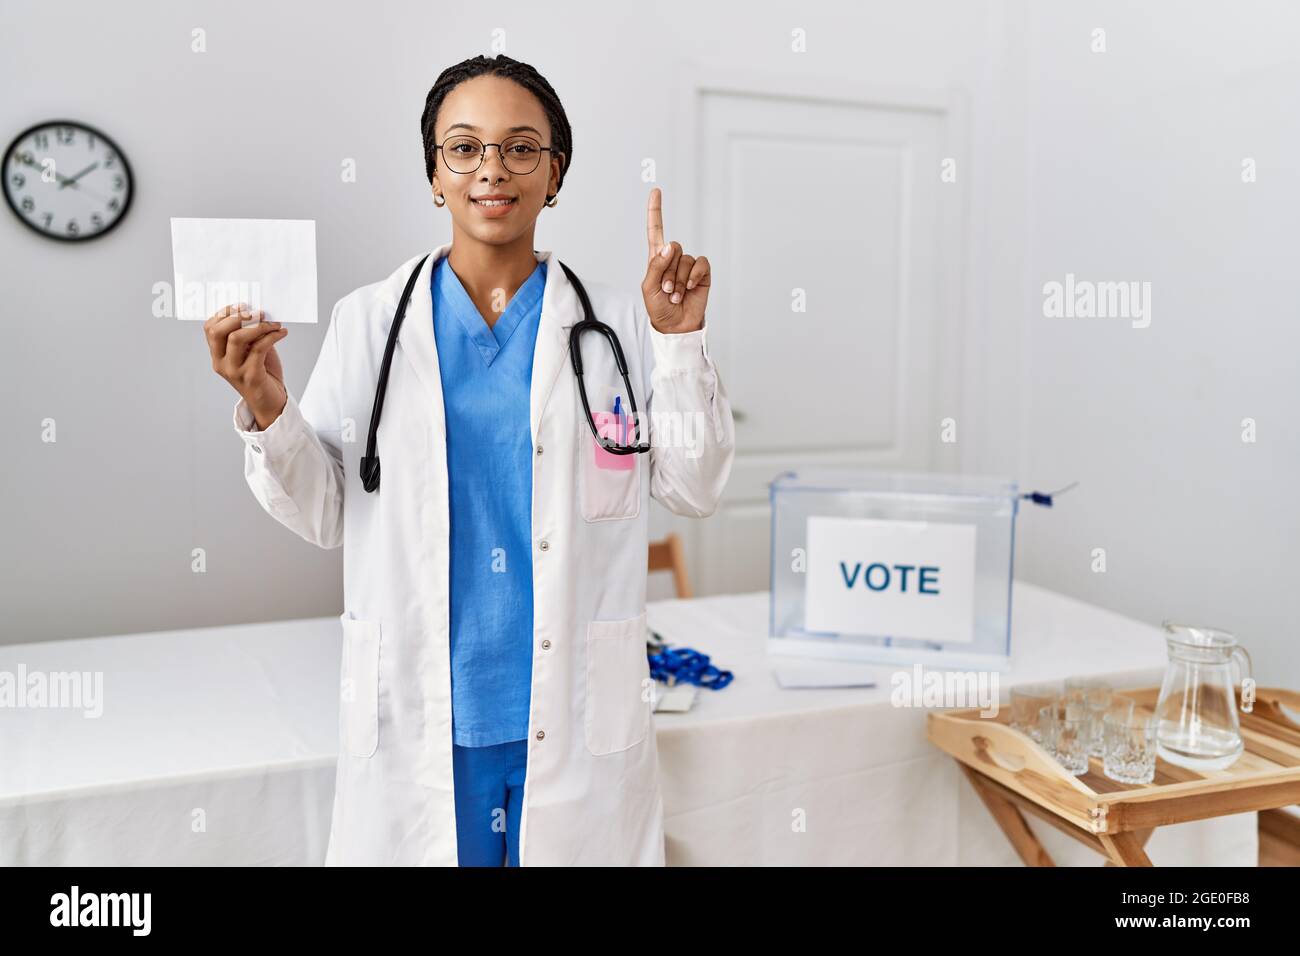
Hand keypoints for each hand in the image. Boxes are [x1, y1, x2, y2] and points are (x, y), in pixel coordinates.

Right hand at [205, 304, 288, 429]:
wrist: (271, 403)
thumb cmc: (263, 373)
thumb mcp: (252, 351)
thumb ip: (250, 334)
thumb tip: (258, 312)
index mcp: (217, 355)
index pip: (210, 328)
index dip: (224, 313)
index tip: (243, 304)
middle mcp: (221, 363)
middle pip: (218, 331)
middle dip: (238, 316)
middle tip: (259, 311)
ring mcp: (234, 371)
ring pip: (237, 338)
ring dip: (258, 326)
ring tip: (274, 323)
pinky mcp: (251, 376)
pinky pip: (259, 348)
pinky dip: (272, 336)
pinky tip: (282, 332)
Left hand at [642, 187, 709, 333]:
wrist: (676, 327)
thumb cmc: (659, 309)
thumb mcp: (649, 288)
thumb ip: (656, 265)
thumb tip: (670, 246)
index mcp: (657, 259)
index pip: (656, 231)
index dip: (655, 212)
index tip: (656, 192)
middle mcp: (673, 259)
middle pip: (673, 247)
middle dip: (668, 271)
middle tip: (667, 291)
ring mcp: (688, 266)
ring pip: (685, 259)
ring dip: (679, 280)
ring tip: (676, 295)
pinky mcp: (702, 273)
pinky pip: (700, 264)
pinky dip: (693, 276)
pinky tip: (690, 288)